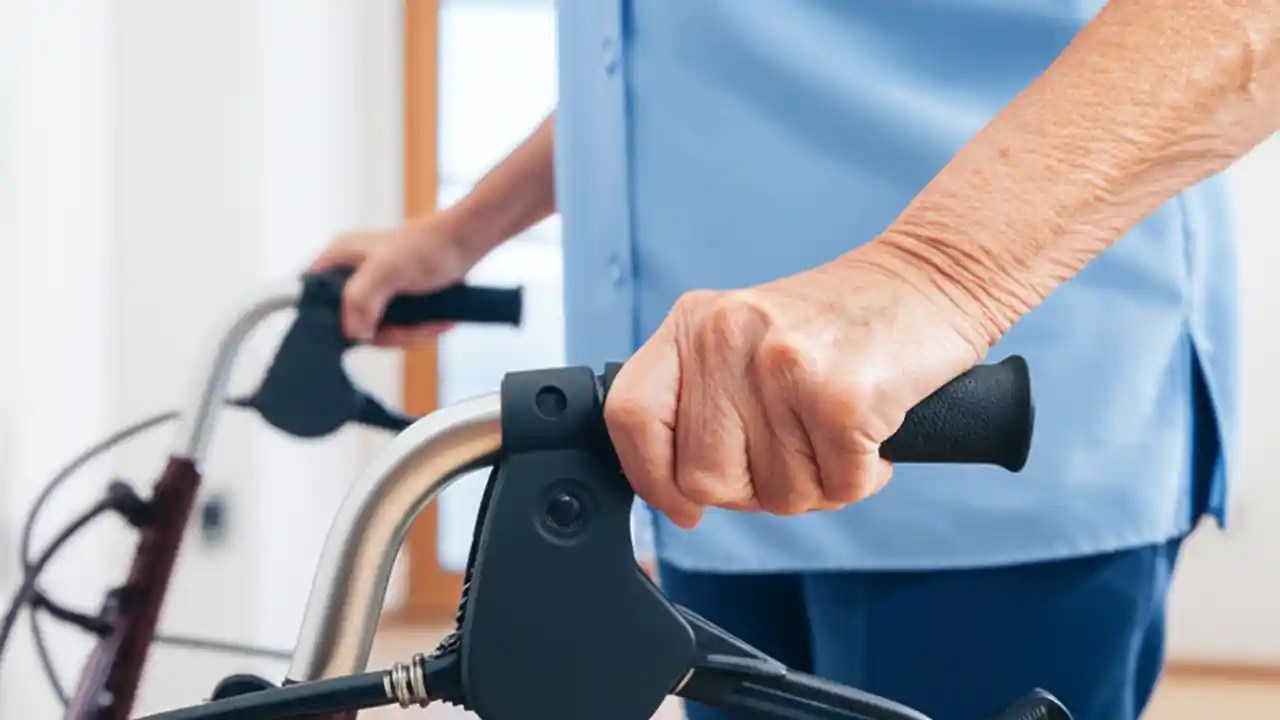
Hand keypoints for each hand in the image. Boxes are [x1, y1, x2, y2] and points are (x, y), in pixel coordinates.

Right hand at [310, 213, 477, 344]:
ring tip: (430, 322)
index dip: (325, 317)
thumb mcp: (388, 269)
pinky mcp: (393, 300)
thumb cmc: (428, 246)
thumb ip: (362, 298)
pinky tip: (435, 321)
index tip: (356, 331)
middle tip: (409, 329)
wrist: (465, 242)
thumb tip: (353, 333)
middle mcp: (350, 275)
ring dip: (405, 333)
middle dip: (382, 332)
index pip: (310, 295)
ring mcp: (373, 289)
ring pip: (374, 329)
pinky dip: (415, 329)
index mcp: (338, 259)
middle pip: (348, 322)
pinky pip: (395, 327)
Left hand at [603, 243, 992, 527]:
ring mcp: (783, 367)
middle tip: (796, 452)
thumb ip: (703, 398)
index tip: (683, 504)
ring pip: (778, 495)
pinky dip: (862, 479)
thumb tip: (680, 494)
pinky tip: (870, 437)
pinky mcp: (841, 397)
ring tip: (836, 434)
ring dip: (817, 485)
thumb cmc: (841, 323)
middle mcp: (727, 340)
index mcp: (694, 325)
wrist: (931, 277)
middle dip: (755, 489)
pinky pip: (838, 489)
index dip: (652, 477)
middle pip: (705, 478)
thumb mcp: (744, 337)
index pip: (631, 417)